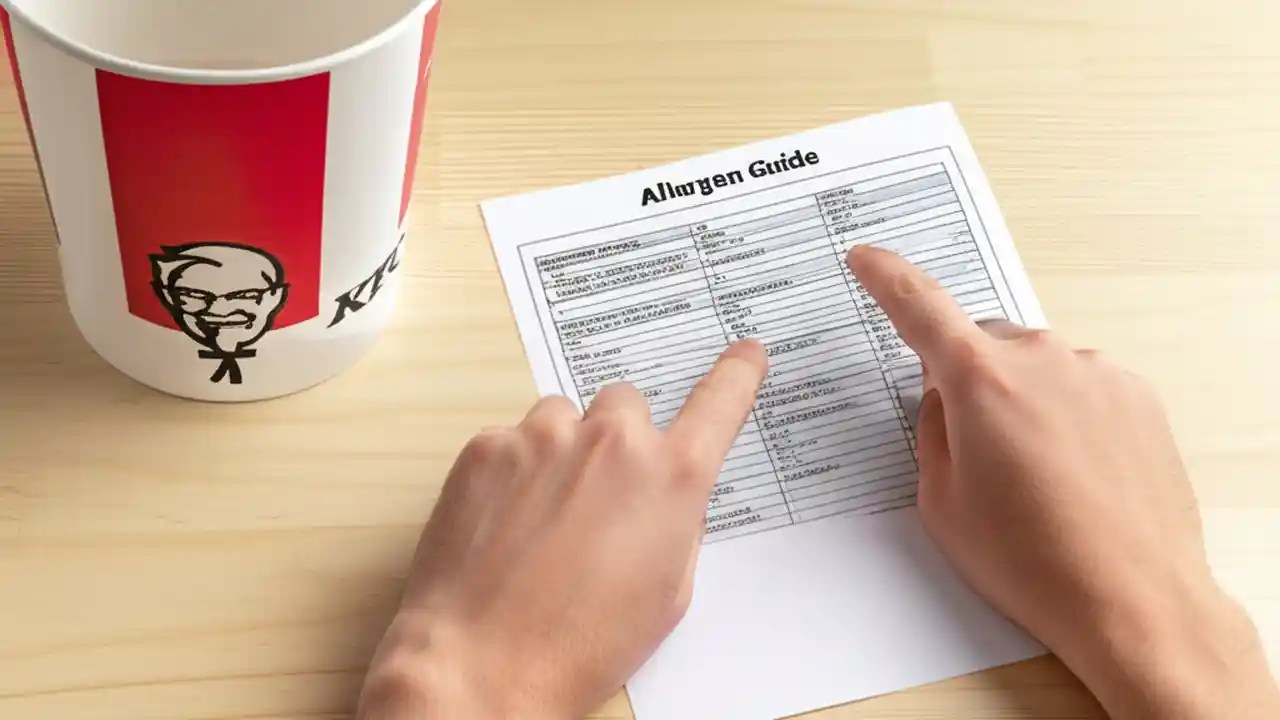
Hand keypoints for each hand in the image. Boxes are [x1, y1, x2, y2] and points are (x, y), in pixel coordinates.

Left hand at [357, 341, 767, 719]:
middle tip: (596, 500)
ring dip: (562, 452)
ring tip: (542, 520)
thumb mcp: (666, 594)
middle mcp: (613, 442)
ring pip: (564, 418)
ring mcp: (544, 437)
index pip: (720, 402)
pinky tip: (502, 526)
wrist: (483, 663)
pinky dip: (511, 473)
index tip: (745, 353)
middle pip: (626, 407)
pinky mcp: (488, 446)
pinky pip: (511, 440)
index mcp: (672, 478)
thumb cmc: (580, 645)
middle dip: (617, 443)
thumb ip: (676, 523)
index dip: (737, 374)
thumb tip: (663, 496)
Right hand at [848, 246, 1279, 719]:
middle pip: (983, 344)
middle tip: (975, 452)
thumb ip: (931, 429)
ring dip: (1022, 402)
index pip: (919, 307)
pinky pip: (1080, 386)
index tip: (866, 258)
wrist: (1133, 598)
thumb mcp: (942, 501)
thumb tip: (942, 396)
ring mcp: (1096, 374)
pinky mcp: (1136, 396)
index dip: (886, 278)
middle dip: (968, 382)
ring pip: (1034, 367)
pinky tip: (1073, 475)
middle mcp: (1042, 360)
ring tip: (1035, 479)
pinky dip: (1066, 417)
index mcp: (981, 382)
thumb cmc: (1031, 560)